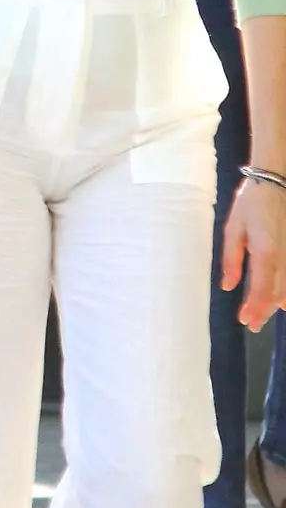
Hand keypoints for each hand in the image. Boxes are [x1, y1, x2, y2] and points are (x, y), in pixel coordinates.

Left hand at [222, 177, 285, 330]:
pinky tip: (283, 300)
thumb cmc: (251, 203)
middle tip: (253, 325)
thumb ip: (231, 259)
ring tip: (264, 315)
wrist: (275, 182)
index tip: (245, 321)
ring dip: (277, 303)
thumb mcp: (233, 229)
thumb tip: (227, 286)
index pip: (261, 289)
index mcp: (265, 252)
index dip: (254, 308)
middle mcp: (283, 256)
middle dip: (265, 311)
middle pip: (277, 292)